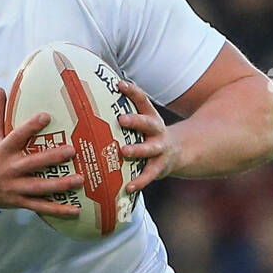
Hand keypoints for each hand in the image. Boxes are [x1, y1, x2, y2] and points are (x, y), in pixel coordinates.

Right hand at [0, 87, 83, 218]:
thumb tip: (0, 88)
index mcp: (2, 150)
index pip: (17, 136)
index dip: (31, 126)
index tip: (47, 116)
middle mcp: (9, 169)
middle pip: (32, 163)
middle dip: (52, 158)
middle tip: (72, 150)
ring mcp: (15, 188)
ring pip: (40, 187)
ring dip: (60, 185)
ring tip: (79, 179)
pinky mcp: (20, 202)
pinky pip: (40, 207)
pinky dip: (57, 210)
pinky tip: (75, 210)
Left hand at [116, 78, 184, 192]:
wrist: (178, 152)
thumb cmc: (149, 136)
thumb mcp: (143, 122)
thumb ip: (125, 116)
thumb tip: (94, 102)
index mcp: (151, 117)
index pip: (143, 100)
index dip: (133, 91)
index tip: (120, 84)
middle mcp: (157, 131)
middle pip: (148, 123)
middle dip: (135, 121)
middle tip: (121, 119)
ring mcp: (160, 149)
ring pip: (150, 149)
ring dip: (137, 150)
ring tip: (123, 151)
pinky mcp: (160, 167)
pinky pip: (149, 175)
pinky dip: (140, 182)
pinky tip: (128, 187)